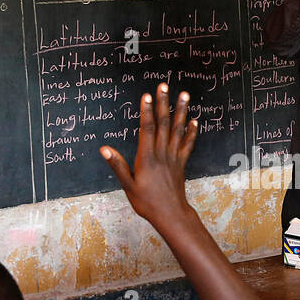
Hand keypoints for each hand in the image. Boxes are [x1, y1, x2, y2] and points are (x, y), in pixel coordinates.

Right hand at [100, 84, 197, 226]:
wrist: (170, 214)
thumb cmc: (147, 202)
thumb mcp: (128, 186)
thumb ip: (118, 166)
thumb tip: (104, 149)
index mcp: (147, 157)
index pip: (147, 129)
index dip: (147, 111)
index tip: (147, 95)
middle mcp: (162, 153)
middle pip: (163, 124)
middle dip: (163, 103)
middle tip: (164, 85)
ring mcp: (174, 157)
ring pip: (178, 130)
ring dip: (181, 111)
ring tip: (184, 95)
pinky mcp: (181, 163)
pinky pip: (188, 144)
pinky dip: (192, 132)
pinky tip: (195, 120)